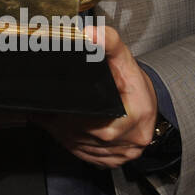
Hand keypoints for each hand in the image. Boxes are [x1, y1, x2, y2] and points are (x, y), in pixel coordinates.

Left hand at [34, 24, 157, 166]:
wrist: (148, 104)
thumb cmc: (134, 84)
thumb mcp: (124, 58)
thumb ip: (108, 42)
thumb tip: (91, 33)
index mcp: (134, 115)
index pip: (90, 121)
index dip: (69, 114)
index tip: (53, 105)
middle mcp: (131, 139)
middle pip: (81, 135)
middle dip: (59, 122)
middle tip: (46, 108)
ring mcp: (123, 153)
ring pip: (79, 147)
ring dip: (61, 134)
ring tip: (50, 116)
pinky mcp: (114, 160)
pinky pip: (84, 155)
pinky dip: (70, 143)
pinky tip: (62, 130)